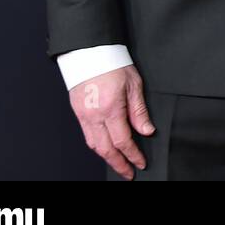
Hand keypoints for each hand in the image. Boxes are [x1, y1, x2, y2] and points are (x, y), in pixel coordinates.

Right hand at [68, 65, 154, 179]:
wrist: (89, 52)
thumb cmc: (113, 63)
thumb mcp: (134, 84)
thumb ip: (139, 111)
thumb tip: (146, 131)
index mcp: (111, 109)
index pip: (123, 141)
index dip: (133, 155)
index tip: (140, 163)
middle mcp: (94, 115)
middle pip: (106, 149)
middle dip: (118, 164)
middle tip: (128, 173)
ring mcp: (83, 115)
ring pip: (94, 145)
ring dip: (107, 157)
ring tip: (118, 164)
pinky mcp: (78, 112)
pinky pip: (87, 135)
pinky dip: (97, 146)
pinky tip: (105, 148)